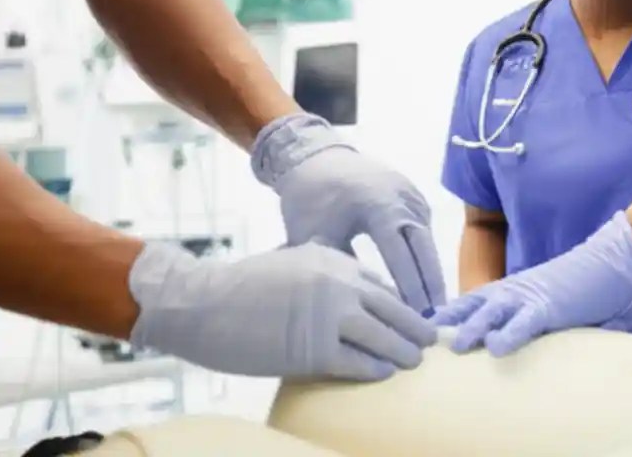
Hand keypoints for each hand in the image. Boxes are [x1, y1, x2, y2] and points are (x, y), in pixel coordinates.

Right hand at [127, 241, 437, 379]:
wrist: (202, 304)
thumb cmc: (241, 287)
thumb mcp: (289, 262)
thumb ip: (320, 269)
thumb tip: (347, 282)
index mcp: (332, 260)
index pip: (379, 285)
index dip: (399, 304)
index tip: (410, 317)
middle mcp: (337, 284)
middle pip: (392, 307)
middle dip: (414, 326)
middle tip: (429, 339)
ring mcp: (329, 316)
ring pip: (383, 336)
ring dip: (403, 350)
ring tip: (414, 360)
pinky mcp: (314, 349)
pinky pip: (357, 362)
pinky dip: (375, 368)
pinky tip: (385, 372)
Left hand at [252, 113, 446, 312]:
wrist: (313, 155)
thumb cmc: (309, 199)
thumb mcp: (316, 237)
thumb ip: (339, 269)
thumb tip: (358, 307)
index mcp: (377, 206)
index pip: (401, 255)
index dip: (410, 289)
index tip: (416, 317)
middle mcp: (402, 198)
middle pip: (425, 248)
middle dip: (431, 285)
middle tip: (435, 319)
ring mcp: (411, 193)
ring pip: (428, 240)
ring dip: (430, 271)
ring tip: (433, 307)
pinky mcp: (412, 194)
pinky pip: (423, 228)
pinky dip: (424, 254)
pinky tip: (424, 280)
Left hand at [431, 211, 631, 356]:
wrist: (609, 262)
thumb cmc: (578, 287)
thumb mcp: (543, 304)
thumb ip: (523, 321)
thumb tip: (505, 349)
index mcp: (508, 290)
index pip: (468, 302)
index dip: (445, 316)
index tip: (418, 330)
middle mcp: (511, 290)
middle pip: (470, 305)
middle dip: (446, 323)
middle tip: (419, 341)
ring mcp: (529, 296)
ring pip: (492, 312)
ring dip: (472, 328)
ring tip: (454, 347)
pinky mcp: (550, 305)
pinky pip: (526, 321)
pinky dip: (510, 334)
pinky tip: (496, 348)